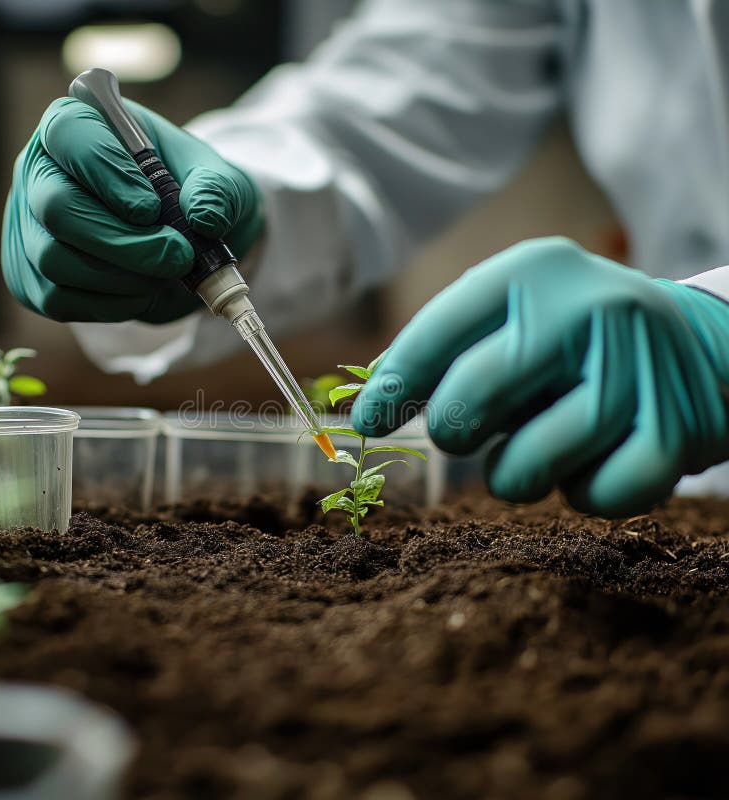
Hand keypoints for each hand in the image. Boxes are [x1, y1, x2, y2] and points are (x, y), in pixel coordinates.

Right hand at [1, 97, 263, 322]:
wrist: (186, 240)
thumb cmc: (192, 195)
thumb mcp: (220, 181)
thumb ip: (217, 190)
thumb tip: (204, 216)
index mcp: (81, 126)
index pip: (70, 134)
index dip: (108, 172)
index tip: (153, 208)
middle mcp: (42, 172)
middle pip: (57, 208)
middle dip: (125, 244)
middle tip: (179, 257)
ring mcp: (30, 226)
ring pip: (55, 260)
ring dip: (123, 278)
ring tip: (165, 273)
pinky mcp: (33, 277)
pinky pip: (59, 300)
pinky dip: (110, 305)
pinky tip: (143, 292)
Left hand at [352, 237, 728, 516]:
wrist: (697, 343)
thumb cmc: (576, 337)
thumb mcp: (517, 316)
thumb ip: (447, 351)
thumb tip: (367, 405)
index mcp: (536, 271)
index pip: (439, 331)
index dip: (392, 385)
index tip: (366, 421)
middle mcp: (590, 309)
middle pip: (470, 399)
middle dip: (450, 428)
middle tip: (460, 430)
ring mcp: (640, 371)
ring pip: (526, 465)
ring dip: (514, 472)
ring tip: (534, 448)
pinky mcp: (677, 433)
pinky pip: (592, 497)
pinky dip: (578, 493)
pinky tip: (589, 462)